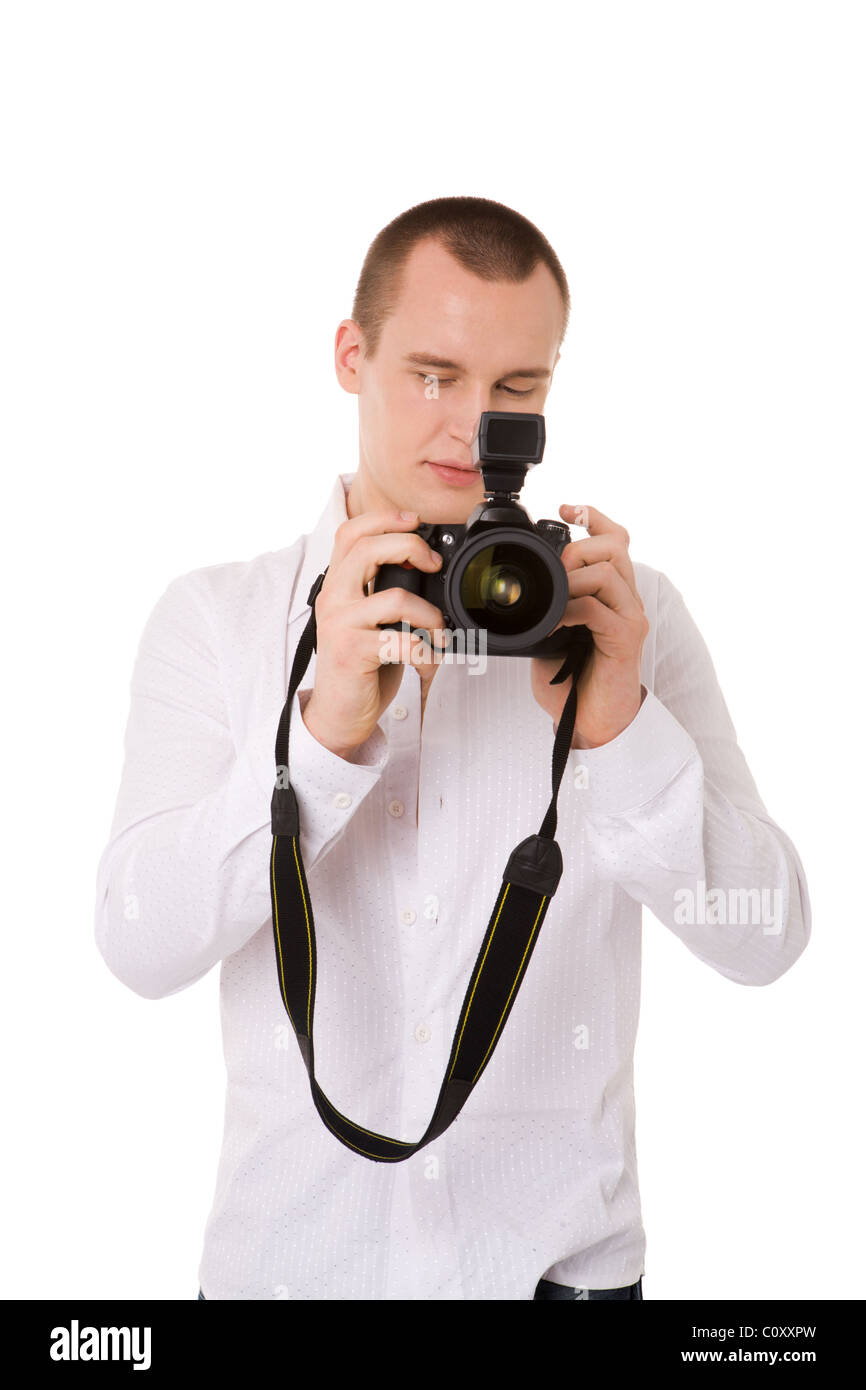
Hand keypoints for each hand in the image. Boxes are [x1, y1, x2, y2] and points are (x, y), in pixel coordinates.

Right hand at [302, 508, 446, 758]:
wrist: (338, 715)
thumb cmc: (360, 668)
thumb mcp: (369, 622)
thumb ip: (383, 593)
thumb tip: (425, 568)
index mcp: (337, 587)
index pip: (349, 534)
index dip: (382, 519)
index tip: (414, 521)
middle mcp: (333, 600)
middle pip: (368, 549)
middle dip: (410, 547)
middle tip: (432, 565)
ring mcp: (340, 625)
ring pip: (395, 598)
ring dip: (430, 616)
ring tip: (438, 634)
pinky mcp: (352, 652)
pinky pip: (403, 641)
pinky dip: (426, 653)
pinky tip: (428, 662)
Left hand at [530, 505, 648, 747]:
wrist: (593, 722)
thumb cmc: (573, 681)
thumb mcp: (552, 632)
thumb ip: (547, 606)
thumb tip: (519, 589)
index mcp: (612, 593)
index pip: (615, 538)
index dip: (593, 515)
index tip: (566, 508)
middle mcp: (628, 600)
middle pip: (615, 545)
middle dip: (577, 550)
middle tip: (554, 575)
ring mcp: (631, 618)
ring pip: (609, 571)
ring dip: (573, 579)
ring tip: (554, 602)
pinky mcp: (626, 640)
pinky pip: (598, 609)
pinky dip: (570, 611)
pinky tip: (554, 626)